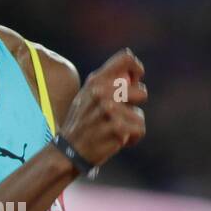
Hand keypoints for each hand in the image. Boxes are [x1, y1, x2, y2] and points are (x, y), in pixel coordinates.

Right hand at [59, 48, 147, 166]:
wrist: (69, 151)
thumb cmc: (82, 123)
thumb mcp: (87, 97)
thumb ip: (106, 84)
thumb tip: (132, 76)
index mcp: (95, 81)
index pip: (126, 59)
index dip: (137, 70)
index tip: (134, 82)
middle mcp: (102, 92)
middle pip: (141, 92)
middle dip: (134, 107)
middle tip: (120, 117)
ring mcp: (109, 110)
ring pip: (139, 116)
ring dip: (131, 126)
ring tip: (115, 131)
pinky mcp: (117, 128)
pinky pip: (139, 130)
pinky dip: (132, 139)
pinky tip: (118, 140)